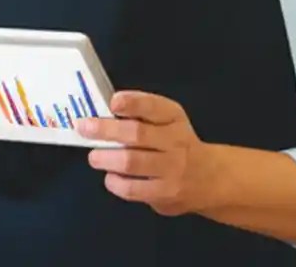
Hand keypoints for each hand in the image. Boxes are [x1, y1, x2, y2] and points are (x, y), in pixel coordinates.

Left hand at [77, 91, 217, 216]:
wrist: (211, 178)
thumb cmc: (178, 144)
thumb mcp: (170, 122)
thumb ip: (143, 115)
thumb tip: (103, 112)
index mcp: (174, 118)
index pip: (154, 107)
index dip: (133, 103)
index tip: (113, 101)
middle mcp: (175, 141)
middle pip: (137, 134)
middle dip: (107, 129)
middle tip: (85, 127)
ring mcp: (171, 169)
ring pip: (133, 162)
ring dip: (107, 158)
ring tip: (94, 157)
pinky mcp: (165, 194)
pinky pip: (134, 189)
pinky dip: (116, 182)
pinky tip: (110, 177)